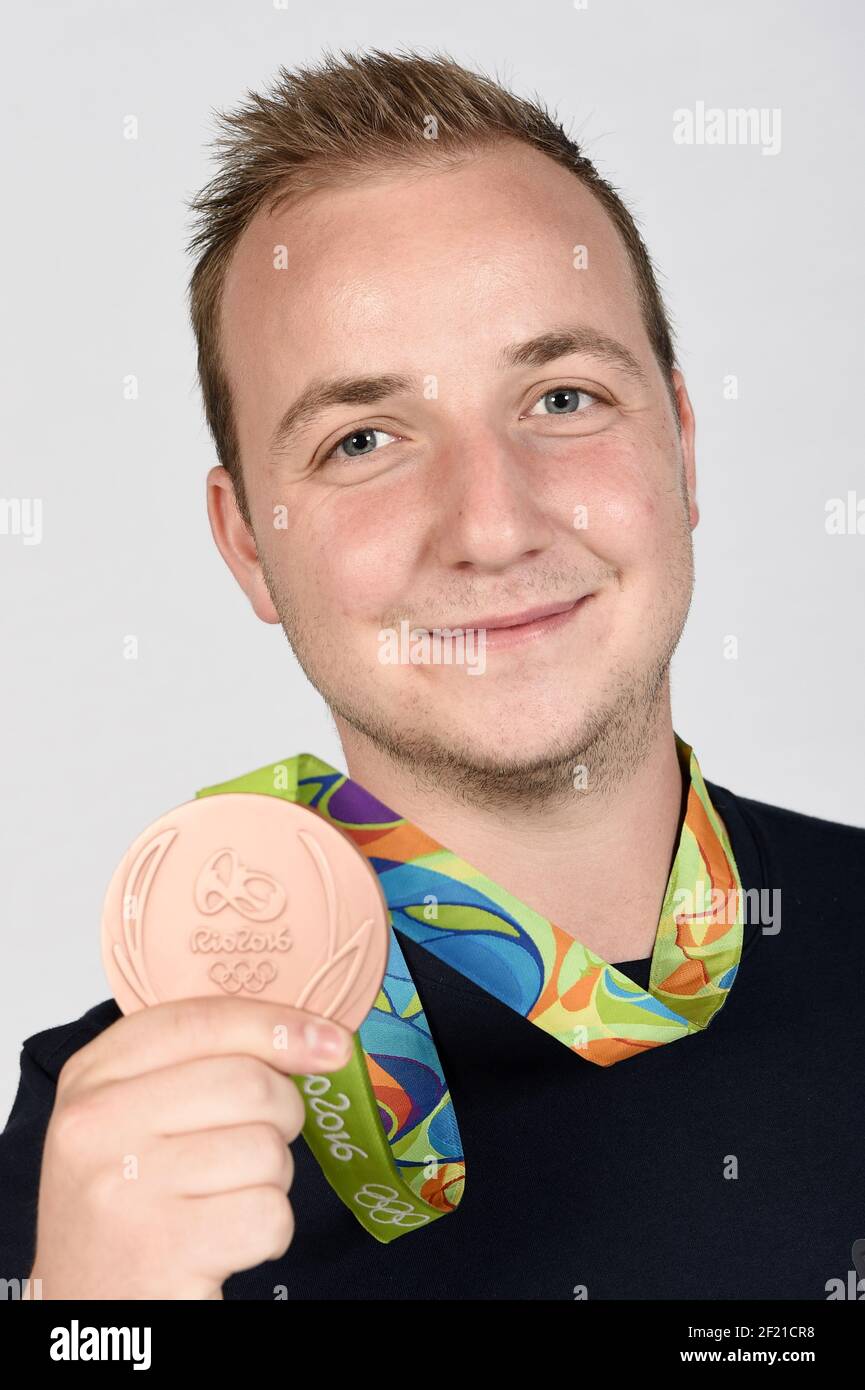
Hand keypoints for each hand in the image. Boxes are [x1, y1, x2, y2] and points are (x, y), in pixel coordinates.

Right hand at [26, 995, 352, 1299]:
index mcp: (92, 1078)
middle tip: (257, 1146)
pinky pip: (268, 1214)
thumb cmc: (124, 1205)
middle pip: (249, 1083)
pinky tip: (228, 1242)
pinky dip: (269, 1233)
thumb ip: (201, 1063)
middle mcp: (98, 1125)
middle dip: (281, 1115)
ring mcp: (125, 1188)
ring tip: (226, 1200)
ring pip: (267, 1150)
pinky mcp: (163, 1251)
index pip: (200, 1020)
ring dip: (271, 1180)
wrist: (88, 1306)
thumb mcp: (135, 1116)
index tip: (329, 1041)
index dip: (276, 1025)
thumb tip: (319, 1038)